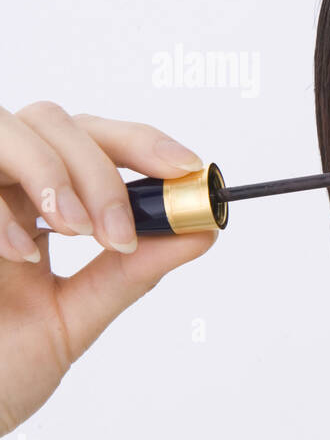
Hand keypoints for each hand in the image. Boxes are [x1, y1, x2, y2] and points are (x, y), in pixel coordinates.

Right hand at [0, 103, 218, 437]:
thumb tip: (201, 232)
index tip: (186, 167)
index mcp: (35, 206)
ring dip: (55, 172)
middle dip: (101, 167)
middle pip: (54, 122)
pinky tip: (19, 255)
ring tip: (77, 231)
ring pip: (9, 127)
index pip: (93, 143)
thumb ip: (131, 274)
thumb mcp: (73, 318)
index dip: (142, 143)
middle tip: (120, 231)